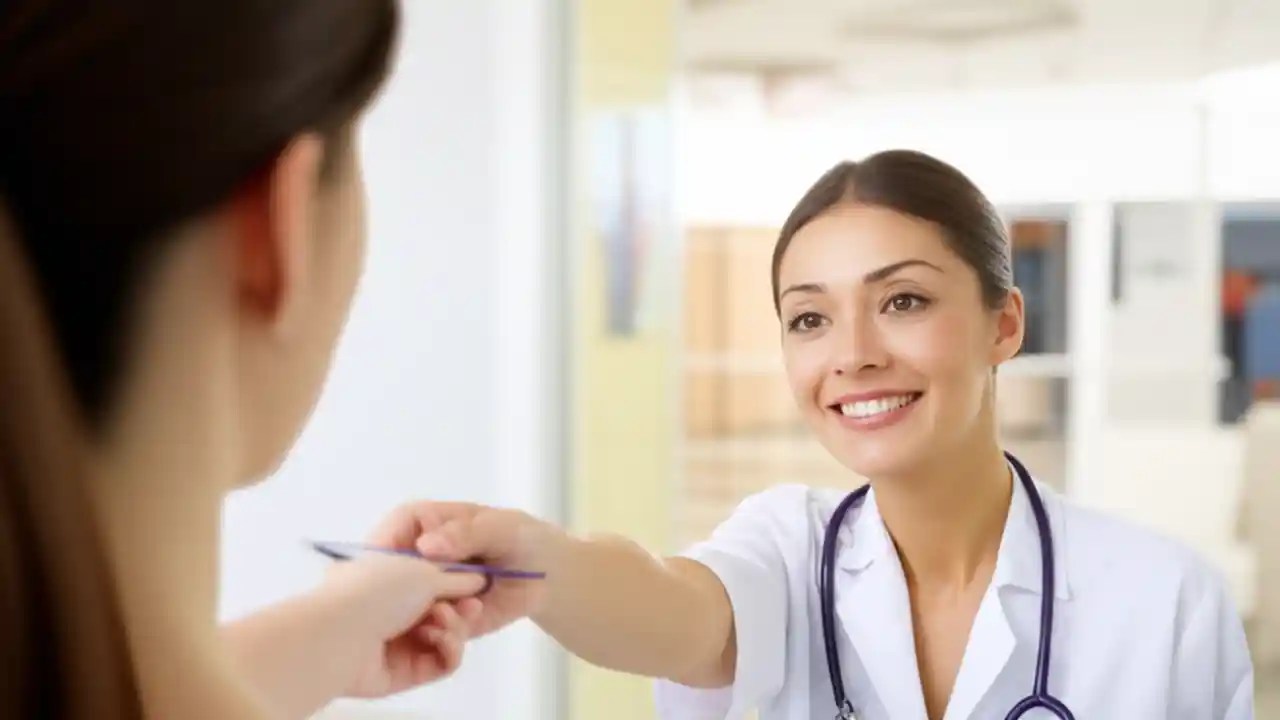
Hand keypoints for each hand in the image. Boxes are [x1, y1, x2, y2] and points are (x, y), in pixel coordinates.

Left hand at [316, 552, 483, 697]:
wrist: (340, 634)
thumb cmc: (377, 590)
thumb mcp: (424, 570)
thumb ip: (457, 577)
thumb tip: (477, 579)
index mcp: (389, 575)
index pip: (431, 578)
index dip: (457, 579)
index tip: (478, 579)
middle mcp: (391, 608)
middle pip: (442, 609)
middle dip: (461, 607)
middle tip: (472, 606)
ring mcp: (396, 641)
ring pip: (445, 636)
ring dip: (454, 627)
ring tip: (443, 621)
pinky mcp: (403, 672)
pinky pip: (440, 662)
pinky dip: (448, 650)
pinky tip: (440, 639)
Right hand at [369, 501, 564, 639]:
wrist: (548, 575)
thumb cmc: (522, 538)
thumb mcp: (502, 528)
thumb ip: (466, 533)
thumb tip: (427, 546)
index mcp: (426, 524)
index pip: (392, 531)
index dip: (385, 549)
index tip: (388, 568)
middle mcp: (419, 560)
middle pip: (390, 576)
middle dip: (406, 592)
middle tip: (435, 596)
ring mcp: (428, 592)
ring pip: (407, 609)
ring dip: (429, 614)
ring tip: (462, 608)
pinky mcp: (444, 619)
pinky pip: (434, 630)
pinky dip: (449, 629)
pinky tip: (473, 616)